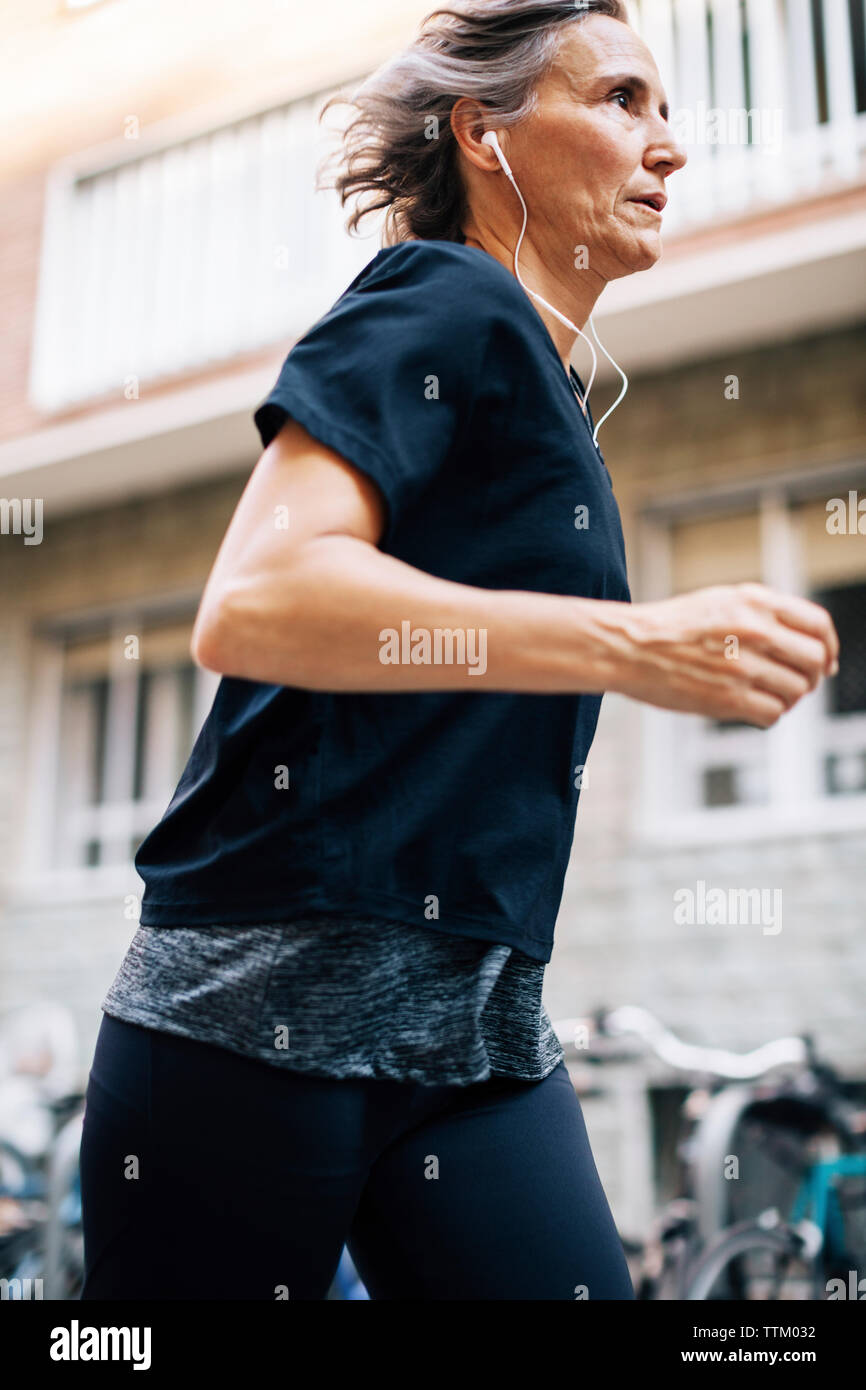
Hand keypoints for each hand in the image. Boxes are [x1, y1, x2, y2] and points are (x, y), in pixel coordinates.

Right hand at [608, 582, 838, 727]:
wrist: (627, 647)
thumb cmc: (671, 627)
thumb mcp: (721, 601)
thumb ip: (764, 614)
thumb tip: (811, 646)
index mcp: (754, 602)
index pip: (818, 625)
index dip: (829, 646)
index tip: (826, 660)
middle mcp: (754, 631)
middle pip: (815, 660)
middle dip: (812, 676)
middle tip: (796, 683)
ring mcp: (742, 666)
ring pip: (797, 691)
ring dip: (788, 698)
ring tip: (764, 694)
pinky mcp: (728, 698)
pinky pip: (773, 714)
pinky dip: (769, 715)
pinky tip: (750, 708)